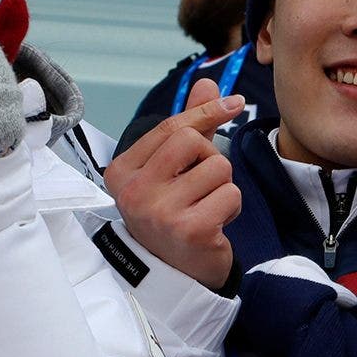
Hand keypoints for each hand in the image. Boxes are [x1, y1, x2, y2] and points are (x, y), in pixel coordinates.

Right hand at [106, 78, 243, 289]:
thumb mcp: (173, 167)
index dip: (206, 113)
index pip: (171, 127)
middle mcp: (134, 192)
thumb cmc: (173, 213)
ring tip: (205, 207)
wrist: (178, 273)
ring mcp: (159, 212)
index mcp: (121, 172)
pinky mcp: (190, 230)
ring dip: (223, 186)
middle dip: (210, 159)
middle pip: (194, 141)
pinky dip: (232, 206)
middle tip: (200, 186)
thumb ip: (190, 124)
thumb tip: (208, 83)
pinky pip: (231, 194)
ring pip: (218, 167)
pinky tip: (214, 223)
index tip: (234, 103)